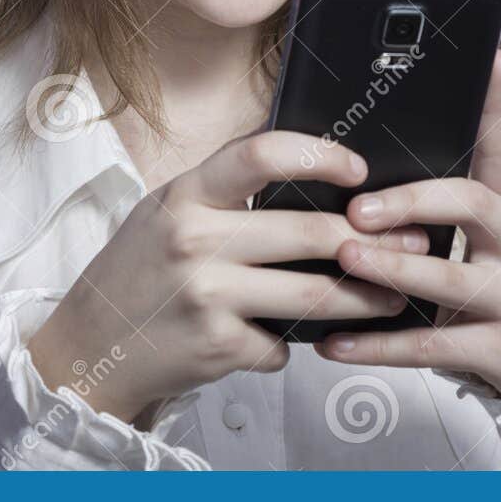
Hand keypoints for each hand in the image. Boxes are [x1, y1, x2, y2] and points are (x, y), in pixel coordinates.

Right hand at [28, 131, 427, 423]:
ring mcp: (208, 296)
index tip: (358, 169)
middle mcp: (195, 240)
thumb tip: (313, 180)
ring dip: (366, 298)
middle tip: (410, 243)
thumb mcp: (169, 210)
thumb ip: (227, 192)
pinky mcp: (218, 346)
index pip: (262, 155)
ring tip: (392, 294)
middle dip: (374, 240)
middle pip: (310, 233)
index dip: (321, 156)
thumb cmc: (139, 271)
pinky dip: (295, 343)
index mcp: (186, 194)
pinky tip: (296, 337)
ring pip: (316, 294)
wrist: (90, 345)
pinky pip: (284, 344)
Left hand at [316, 49, 500, 427]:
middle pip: (472, 206)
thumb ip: (472, 181)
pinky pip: (433, 347)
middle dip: (413, 200)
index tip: (483, 56)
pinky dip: (380, 345)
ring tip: (344, 257)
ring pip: (450, 280)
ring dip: (392, 268)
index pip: (499, 147)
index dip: (491, 103)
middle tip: (357, 206)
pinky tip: (334, 342)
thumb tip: (444, 112)